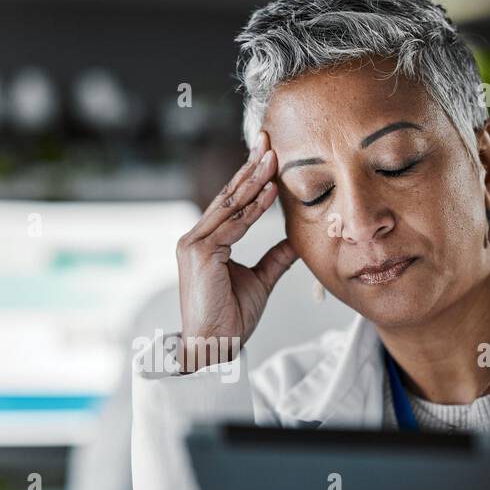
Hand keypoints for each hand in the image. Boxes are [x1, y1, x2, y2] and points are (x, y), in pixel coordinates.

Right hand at [175, 131, 298, 372]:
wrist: (214, 348)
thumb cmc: (230, 320)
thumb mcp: (259, 281)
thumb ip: (275, 258)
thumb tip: (295, 240)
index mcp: (205, 243)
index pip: (231, 205)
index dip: (250, 180)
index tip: (269, 158)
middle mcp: (194, 239)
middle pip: (228, 197)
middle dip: (250, 168)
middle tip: (269, 142)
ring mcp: (194, 245)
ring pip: (230, 206)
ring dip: (254, 180)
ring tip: (273, 157)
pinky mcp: (199, 254)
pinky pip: (233, 225)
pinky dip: (254, 208)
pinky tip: (271, 191)